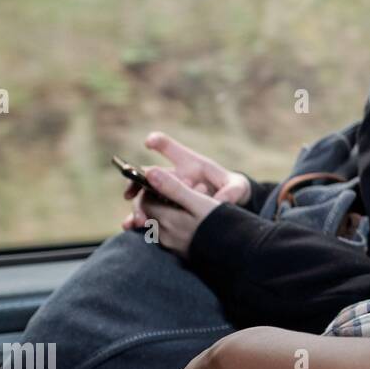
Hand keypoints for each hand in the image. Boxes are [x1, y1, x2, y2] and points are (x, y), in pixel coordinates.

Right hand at [121, 131, 249, 229]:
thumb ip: (232, 191)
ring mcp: (168, 193)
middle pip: (149, 174)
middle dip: (138, 182)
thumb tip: (221, 200)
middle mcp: (175, 177)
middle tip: (131, 195)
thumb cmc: (233, 188)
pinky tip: (131, 226)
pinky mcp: (167, 209)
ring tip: (137, 219)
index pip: (172, 149)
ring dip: (137, 205)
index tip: (148, 141)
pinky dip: (138, 218)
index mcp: (191, 165)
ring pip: (144, 194)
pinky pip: (148, 213)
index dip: (160, 142)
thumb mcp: (238, 188)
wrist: (230, 204)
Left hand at [139, 167, 221, 257]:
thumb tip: (150, 172)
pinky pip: (168, 232)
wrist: (239, 252)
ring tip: (196, 201)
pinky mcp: (180, 251)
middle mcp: (164, 235)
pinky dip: (175, 221)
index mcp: (167, 220)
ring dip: (170, 208)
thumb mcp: (199, 201)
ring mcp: (171, 245)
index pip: (144, 199)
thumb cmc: (221, 224)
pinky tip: (193, 217)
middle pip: (150, 211)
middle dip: (163, 196)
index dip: (155, 186)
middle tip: (190, 189)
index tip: (176, 180)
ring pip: (159, 221)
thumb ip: (174, 187)